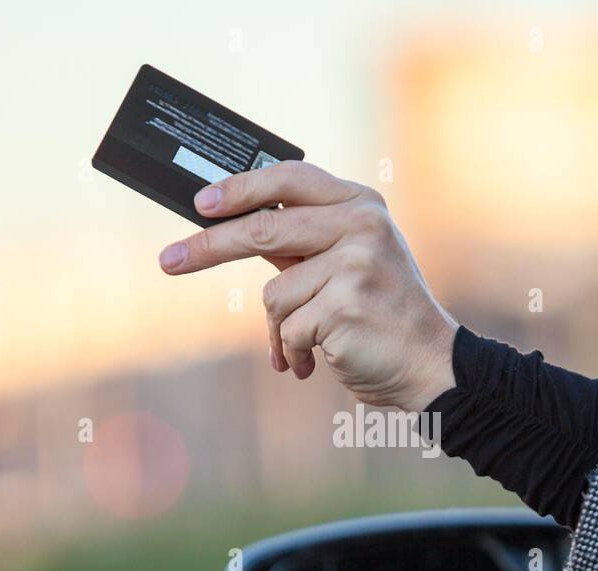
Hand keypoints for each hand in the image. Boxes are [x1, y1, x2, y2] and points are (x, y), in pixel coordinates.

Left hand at [158, 161, 456, 411]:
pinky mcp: (346, 306)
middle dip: (209, 248)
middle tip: (168, 261)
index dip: (240, 188)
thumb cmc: (380, 315)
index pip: (290, 179)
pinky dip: (293, 352)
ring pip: (274, 293)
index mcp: (361, 205)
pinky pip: (288, 330)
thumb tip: (228, 224)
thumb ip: (301, 241)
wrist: (429, 364)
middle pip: (264, 228)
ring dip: (280, 328)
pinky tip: (317, 361)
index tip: (200, 202)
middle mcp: (362, 227)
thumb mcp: (348, 262)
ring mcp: (356, 266)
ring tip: (308, 344)